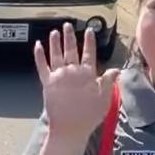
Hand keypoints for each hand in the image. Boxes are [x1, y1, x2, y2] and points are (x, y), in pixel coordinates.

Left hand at [34, 23, 119, 140]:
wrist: (70, 128)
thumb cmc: (89, 116)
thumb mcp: (105, 98)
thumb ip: (109, 81)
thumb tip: (116, 70)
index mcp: (87, 74)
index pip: (89, 53)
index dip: (89, 41)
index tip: (89, 31)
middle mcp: (72, 72)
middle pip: (71, 50)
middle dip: (70, 36)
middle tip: (67, 26)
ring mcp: (58, 76)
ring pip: (56, 54)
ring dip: (55, 42)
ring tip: (54, 32)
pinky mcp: (47, 83)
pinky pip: (42, 65)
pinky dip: (39, 55)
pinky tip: (37, 46)